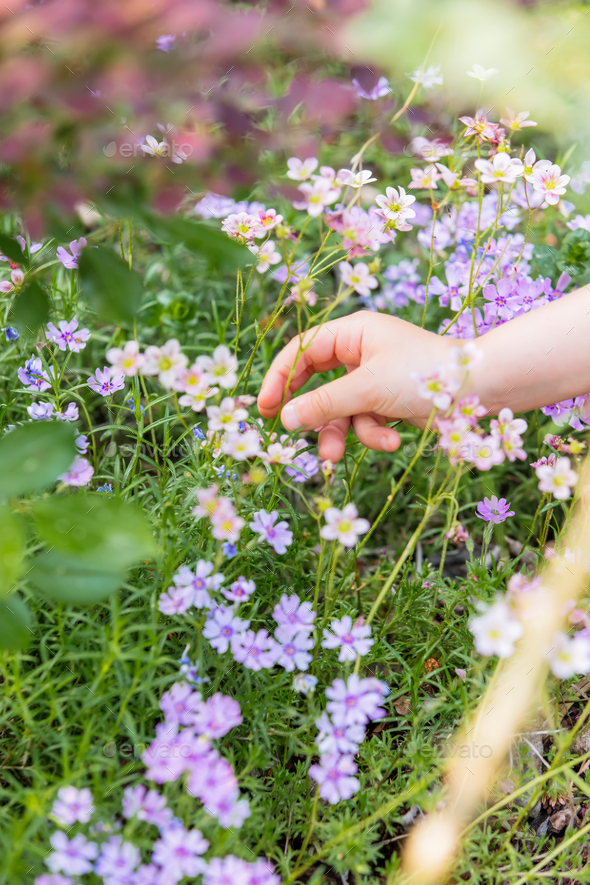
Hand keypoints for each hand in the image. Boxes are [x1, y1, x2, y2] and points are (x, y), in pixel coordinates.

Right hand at [257, 310, 457, 461]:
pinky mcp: (389, 402)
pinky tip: (391, 441)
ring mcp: (374, 379)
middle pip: (318, 384)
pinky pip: (366, 421)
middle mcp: (361, 352)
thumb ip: (324, 404)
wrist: (481, 390)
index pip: (302, 351)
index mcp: (353, 333)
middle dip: (313, 414)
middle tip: (287, 434)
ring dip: (343, 434)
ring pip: (341, 410)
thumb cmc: (424, 375)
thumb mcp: (368, 390)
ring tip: (335, 458)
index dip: (280, 378)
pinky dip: (374, 434)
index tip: (264, 408)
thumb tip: (284, 419)